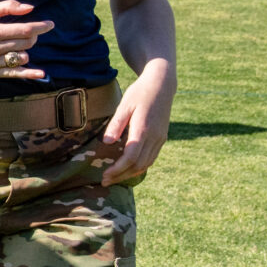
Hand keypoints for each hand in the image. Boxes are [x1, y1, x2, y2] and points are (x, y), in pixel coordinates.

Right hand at [0, 0, 55, 79]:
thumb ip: (8, 6)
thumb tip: (30, 8)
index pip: (24, 30)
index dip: (40, 27)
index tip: (50, 24)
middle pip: (25, 43)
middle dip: (31, 37)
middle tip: (28, 33)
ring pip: (21, 58)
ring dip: (24, 51)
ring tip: (16, 46)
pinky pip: (14, 74)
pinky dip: (29, 74)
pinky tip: (41, 73)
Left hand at [100, 66, 173, 184]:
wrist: (162, 85)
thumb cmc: (139, 93)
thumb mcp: (124, 105)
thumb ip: (116, 124)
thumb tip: (107, 143)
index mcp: (144, 129)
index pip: (131, 157)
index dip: (117, 169)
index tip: (104, 176)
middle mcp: (155, 137)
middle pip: (139, 165)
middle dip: (121, 176)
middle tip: (104, 181)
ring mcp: (160, 138)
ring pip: (146, 164)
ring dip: (130, 174)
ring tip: (114, 178)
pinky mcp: (162, 138)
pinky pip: (151, 158)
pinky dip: (139, 167)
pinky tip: (127, 169)